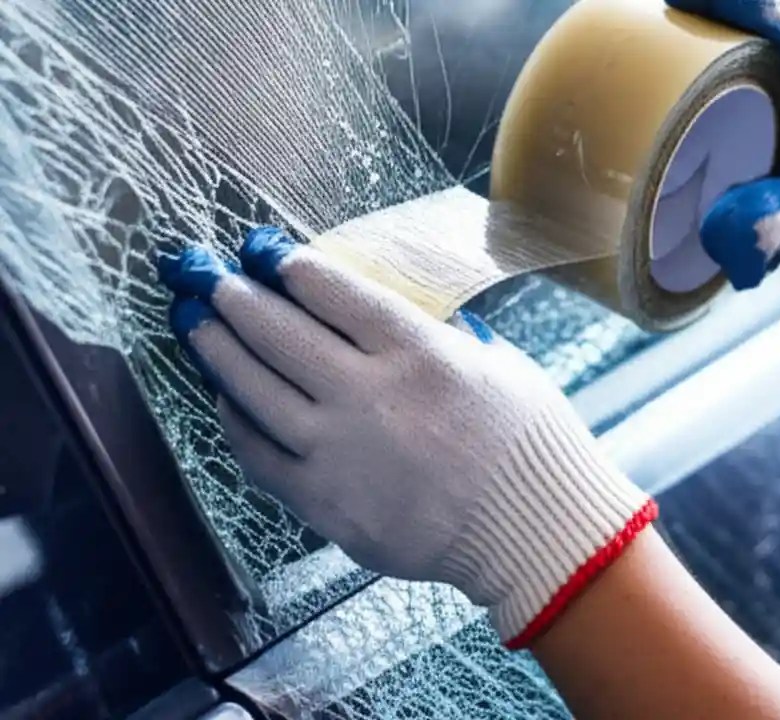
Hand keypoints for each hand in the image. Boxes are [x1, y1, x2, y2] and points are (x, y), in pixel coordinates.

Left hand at [158, 228, 655, 647]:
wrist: (532, 533)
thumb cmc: (530, 444)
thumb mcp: (501, 364)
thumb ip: (442, 335)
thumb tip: (395, 314)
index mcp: (418, 351)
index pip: (331, 290)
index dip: (287, 264)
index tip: (265, 251)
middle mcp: (368, 393)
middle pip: (277, 330)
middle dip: (234, 295)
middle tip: (208, 276)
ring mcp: (338, 450)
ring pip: (252, 387)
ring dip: (217, 349)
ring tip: (197, 324)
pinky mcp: (323, 500)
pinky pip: (259, 453)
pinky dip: (236, 421)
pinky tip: (227, 400)